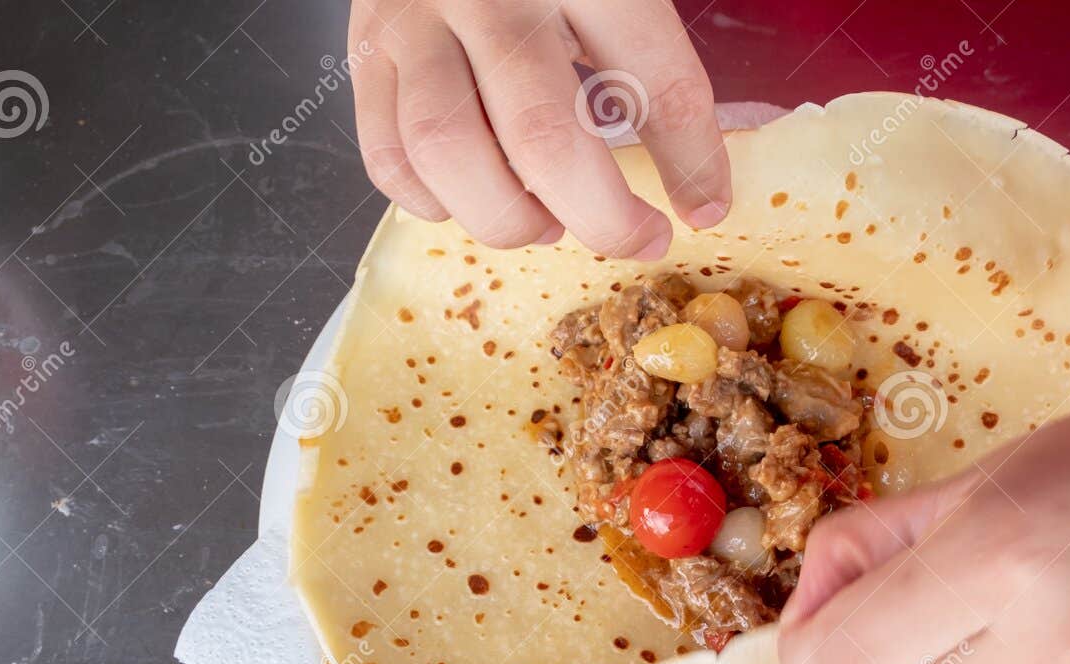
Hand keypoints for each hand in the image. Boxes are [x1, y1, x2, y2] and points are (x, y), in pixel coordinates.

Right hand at [348, 0, 728, 257]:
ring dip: (508, 217)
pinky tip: (476, 195)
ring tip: (547, 222)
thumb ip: (651, 67)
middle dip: (600, 216)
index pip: (655, 79)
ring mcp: (415, 19)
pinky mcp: (366, 48)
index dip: (691, 162)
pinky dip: (434, 201)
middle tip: (633, 235)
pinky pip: (389, 154)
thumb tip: (699, 193)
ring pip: (448, 154)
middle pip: (542, 136)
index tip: (704, 208)